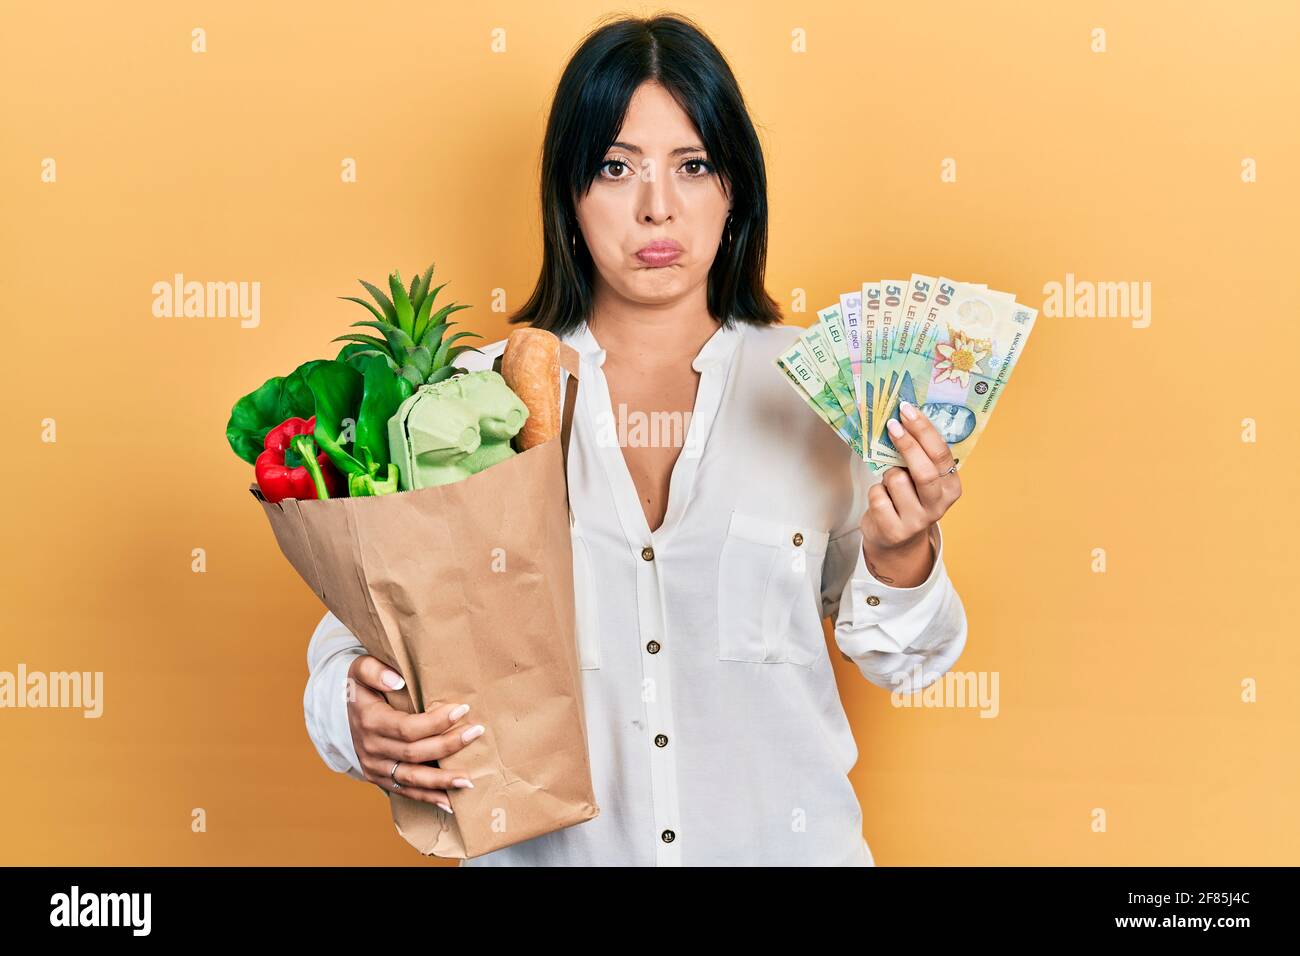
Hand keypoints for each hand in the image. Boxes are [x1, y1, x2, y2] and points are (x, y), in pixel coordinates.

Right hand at [345, 655, 484, 810]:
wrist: (341, 714)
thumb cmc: (360, 688)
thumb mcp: (359, 670)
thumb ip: (374, 671)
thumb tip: (396, 680)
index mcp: (370, 721)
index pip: (408, 727)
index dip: (436, 722)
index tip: (462, 710)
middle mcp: (371, 748)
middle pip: (415, 752)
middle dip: (448, 745)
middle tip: (476, 733)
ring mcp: (375, 767)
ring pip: (412, 778)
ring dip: (442, 781)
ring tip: (469, 781)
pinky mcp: (380, 778)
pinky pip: (405, 791)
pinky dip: (428, 798)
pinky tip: (450, 803)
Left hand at [861, 401, 961, 586]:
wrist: (895, 539)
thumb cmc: (907, 498)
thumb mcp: (920, 478)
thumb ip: (919, 456)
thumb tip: (903, 417)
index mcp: (951, 487)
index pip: (941, 454)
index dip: (924, 430)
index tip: (907, 410)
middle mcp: (938, 505)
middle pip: (924, 471)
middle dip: (907, 444)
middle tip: (892, 424)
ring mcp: (917, 521)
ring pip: (896, 480)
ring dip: (887, 473)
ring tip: (890, 482)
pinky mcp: (894, 530)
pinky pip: (878, 496)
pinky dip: (875, 491)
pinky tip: (882, 499)